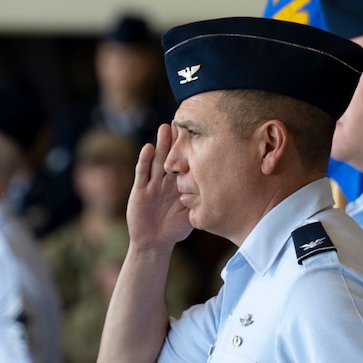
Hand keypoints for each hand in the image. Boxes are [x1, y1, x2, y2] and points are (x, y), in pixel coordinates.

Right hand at [126, 124, 191, 251]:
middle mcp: (166, 180)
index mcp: (180, 183)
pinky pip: (142, 174)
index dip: (190, 147)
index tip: (199, 130)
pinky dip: (145, 161)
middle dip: (175, 139)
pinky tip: (148, 148)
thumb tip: (222, 189)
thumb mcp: (192, 213)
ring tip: (165, 128)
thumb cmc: (174, 228)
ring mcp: (152, 184)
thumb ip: (201, 200)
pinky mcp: (140, 190)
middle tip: (181, 120)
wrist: (154, 242)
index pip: (185, 161)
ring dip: (161, 144)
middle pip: (171, 156)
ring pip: (157, 161)